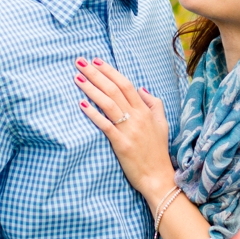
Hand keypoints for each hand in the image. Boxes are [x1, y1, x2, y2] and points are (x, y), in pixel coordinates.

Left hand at [75, 58, 174, 198]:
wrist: (158, 177)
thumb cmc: (157, 151)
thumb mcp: (162, 124)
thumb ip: (154, 104)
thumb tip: (141, 88)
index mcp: (146, 111)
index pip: (126, 84)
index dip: (110, 71)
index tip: (96, 61)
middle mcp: (137, 117)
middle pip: (114, 89)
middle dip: (96, 74)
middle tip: (80, 62)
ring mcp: (129, 130)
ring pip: (108, 103)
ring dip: (91, 89)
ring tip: (77, 78)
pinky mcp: (121, 144)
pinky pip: (105, 125)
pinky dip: (93, 114)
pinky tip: (81, 104)